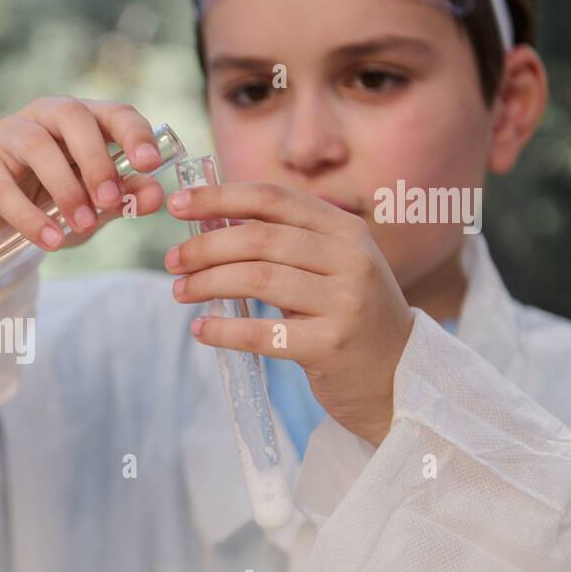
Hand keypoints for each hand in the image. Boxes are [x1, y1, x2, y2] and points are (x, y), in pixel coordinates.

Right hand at [0, 96, 168, 258]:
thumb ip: (124, 198)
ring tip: (83, 225)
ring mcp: (6, 135)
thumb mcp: (94, 205)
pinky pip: (2, 186)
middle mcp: (43, 116)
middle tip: (110, 199)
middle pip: (72, 116)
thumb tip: (156, 197)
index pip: (112, 112)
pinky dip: (29, 216)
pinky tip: (50, 240)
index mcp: (80, 119)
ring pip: (36, 145)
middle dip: (96, 159)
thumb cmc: (50, 204)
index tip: (149, 163)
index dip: (133, 133)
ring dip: (65, 187)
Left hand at [164, 182, 414, 446]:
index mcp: (345, 229)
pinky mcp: (332, 346)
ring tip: (180, 292)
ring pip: (258, 279)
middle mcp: (350, 259)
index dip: (221, 197)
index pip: (274, 198)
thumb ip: (283, 240)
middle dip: (205, 247)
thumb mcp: (330, 265)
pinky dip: (224, 330)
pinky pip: (263, 333)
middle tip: (173, 262)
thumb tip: (212, 219)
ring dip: (207, 283)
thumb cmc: (347, 314)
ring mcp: (344, 302)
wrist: (397, 375)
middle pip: (260, 238)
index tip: (178, 205)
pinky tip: (201, 329)